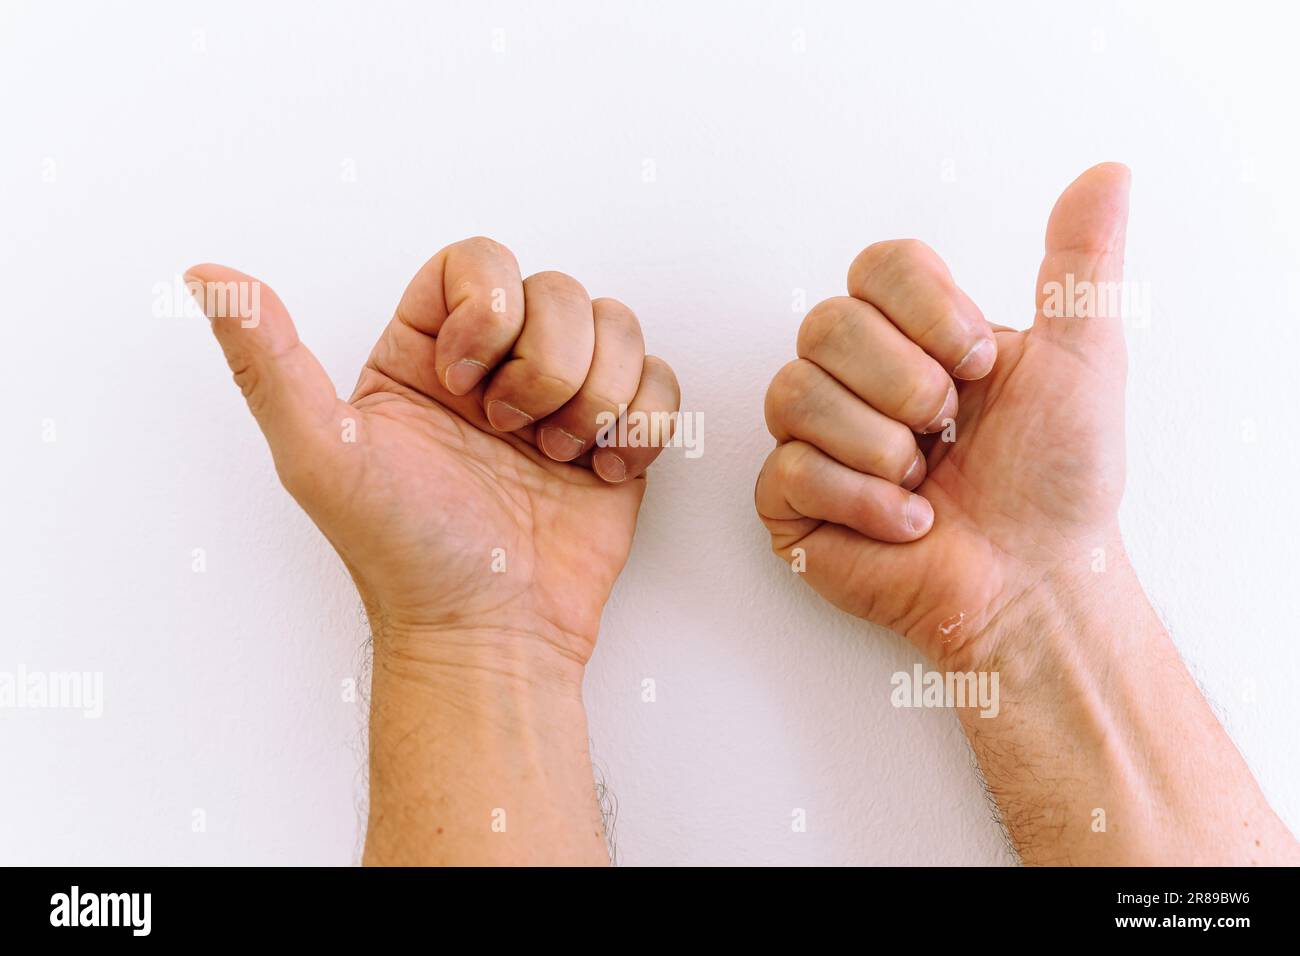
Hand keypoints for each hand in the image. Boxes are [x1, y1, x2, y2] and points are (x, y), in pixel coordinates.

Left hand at [188, 238, 678, 671]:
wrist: (490, 635)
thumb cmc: (405, 556)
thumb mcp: (320, 455)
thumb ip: (268, 362)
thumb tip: (209, 277)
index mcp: (425, 355)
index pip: (477, 262)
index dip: (488, 308)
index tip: (465, 383)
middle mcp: (495, 368)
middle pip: (558, 291)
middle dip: (546, 365)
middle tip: (510, 434)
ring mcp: (560, 402)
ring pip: (614, 324)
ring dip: (596, 394)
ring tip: (559, 455)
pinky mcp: (614, 436)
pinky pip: (657, 378)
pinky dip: (643, 421)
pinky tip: (604, 469)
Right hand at [756, 164, 1130, 667]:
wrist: (1035, 584)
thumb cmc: (1057, 484)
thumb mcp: (1083, 361)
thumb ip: (1080, 267)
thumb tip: (1107, 174)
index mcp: (914, 335)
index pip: (876, 266)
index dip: (924, 311)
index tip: (979, 364)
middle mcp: (856, 377)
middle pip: (826, 323)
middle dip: (905, 385)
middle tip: (951, 430)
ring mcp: (817, 438)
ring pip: (795, 391)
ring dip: (882, 447)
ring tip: (927, 481)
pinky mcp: (791, 500)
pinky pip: (790, 469)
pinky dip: (864, 502)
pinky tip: (907, 523)